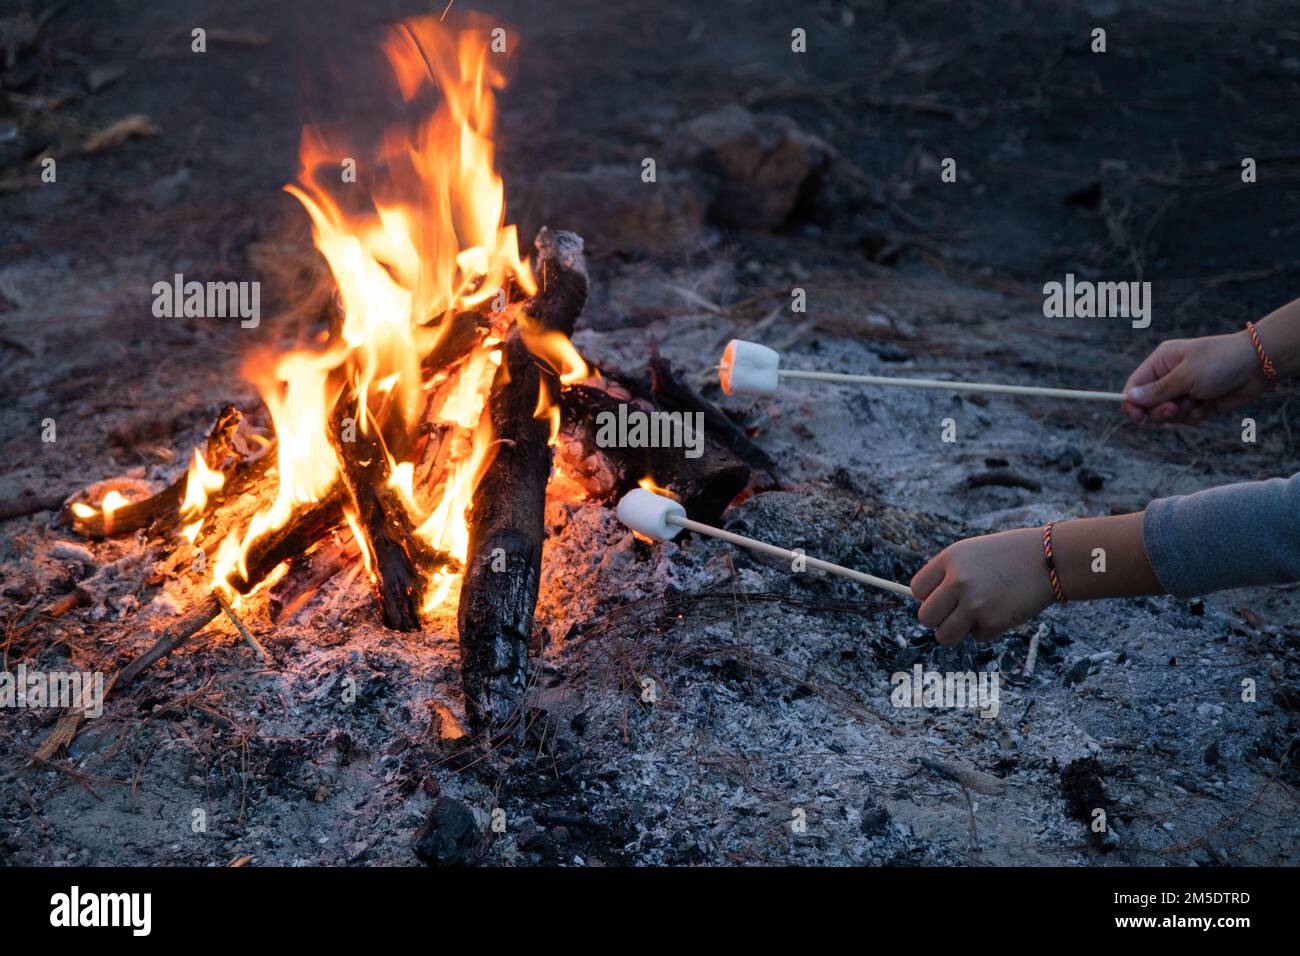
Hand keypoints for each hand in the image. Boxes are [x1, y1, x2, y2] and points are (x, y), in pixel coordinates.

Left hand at [910, 529, 1053, 644]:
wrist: (1050, 559)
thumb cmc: (1009, 555)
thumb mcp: (972, 553)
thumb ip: (948, 574)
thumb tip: (927, 603)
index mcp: (950, 559)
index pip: (917, 589)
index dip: (928, 596)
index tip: (941, 597)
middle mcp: (958, 581)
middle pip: (926, 617)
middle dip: (938, 620)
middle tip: (955, 613)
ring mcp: (975, 603)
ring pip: (944, 636)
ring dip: (956, 631)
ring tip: (973, 617)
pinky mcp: (993, 621)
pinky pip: (977, 637)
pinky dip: (986, 630)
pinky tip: (1001, 611)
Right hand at [1122, 331, 1266, 424]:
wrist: (1257, 366)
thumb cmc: (1220, 362)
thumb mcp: (1186, 376)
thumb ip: (1157, 390)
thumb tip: (1129, 398)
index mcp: (1160, 362)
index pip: (1134, 386)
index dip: (1131, 403)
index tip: (1138, 418)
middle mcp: (1168, 377)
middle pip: (1147, 405)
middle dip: (1160, 411)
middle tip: (1174, 409)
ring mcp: (1183, 391)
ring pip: (1167, 415)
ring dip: (1181, 413)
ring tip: (1198, 401)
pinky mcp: (1197, 403)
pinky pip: (1185, 419)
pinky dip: (1195, 415)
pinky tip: (1208, 404)